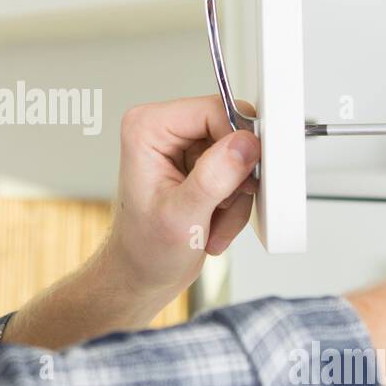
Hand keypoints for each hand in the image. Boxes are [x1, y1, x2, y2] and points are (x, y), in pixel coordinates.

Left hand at [102, 95, 260, 313]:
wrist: (141, 275)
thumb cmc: (145, 251)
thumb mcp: (182, 217)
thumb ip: (214, 178)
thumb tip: (244, 145)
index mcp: (147, 128)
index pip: (214, 109)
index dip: (236, 143)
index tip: (240, 178)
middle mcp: (163, 130)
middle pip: (231, 131)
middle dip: (235, 177)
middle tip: (219, 207)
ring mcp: (182, 146)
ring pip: (240, 156)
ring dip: (235, 197)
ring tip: (211, 222)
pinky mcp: (198, 164)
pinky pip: (237, 173)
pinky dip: (234, 203)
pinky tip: (213, 222)